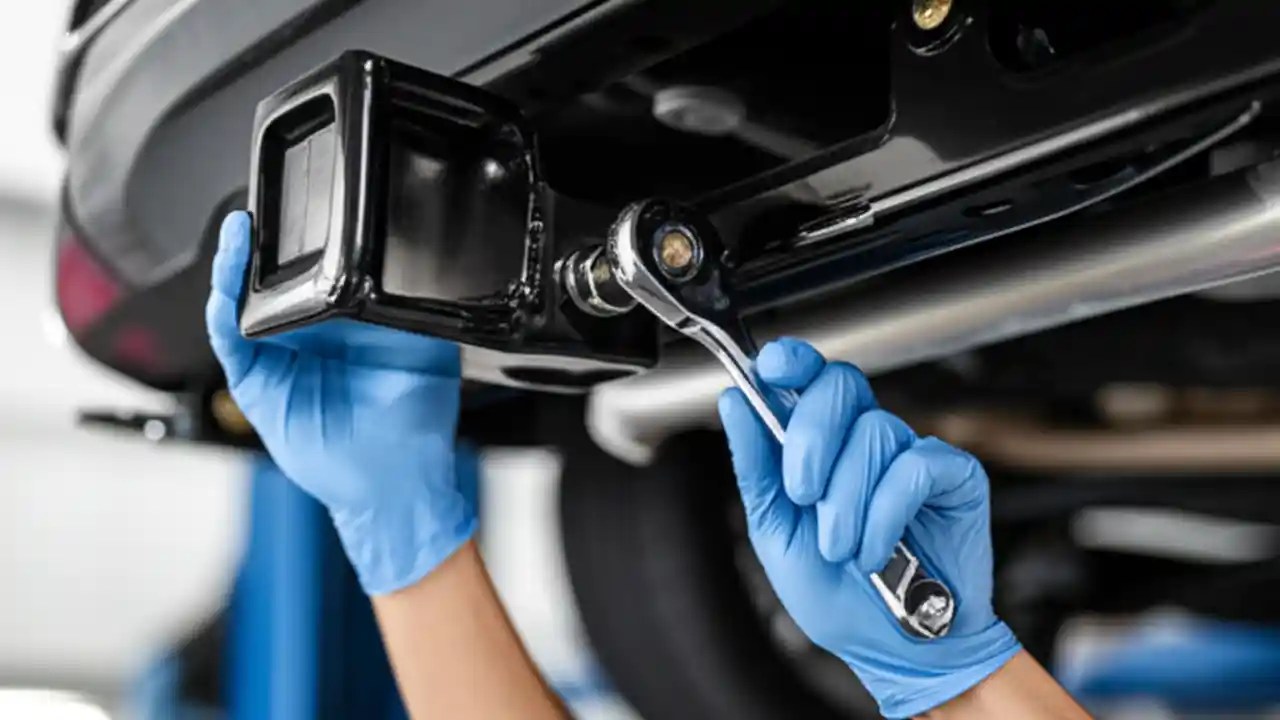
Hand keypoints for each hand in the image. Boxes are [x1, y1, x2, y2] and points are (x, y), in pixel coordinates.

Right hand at [206, 211, 476, 594]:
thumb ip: (413, 309)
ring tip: (242, 231)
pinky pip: (232, 341)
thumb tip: (415, 261)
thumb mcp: (428, 350)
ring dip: (236, 266)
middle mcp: (309, 337)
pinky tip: (226, 281)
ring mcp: (281, 359)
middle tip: (265, 207)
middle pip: (272, 281)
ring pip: (244, 303)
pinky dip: (224, 308)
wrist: (397, 482)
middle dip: (263, 244)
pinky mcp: (260, 385)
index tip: (310, 204)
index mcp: (347, 324)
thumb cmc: (414, 426)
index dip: (309, 241)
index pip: (318, 271)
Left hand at [717, 338, 1019, 718]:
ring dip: (846, 500)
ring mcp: (912, 454)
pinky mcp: (954, 477)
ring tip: (842, 548)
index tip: (771, 370)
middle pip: (840, 385)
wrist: (893, 651)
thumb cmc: (839, 595)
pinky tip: (877, 550)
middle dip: (809, 439)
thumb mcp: (776, 532)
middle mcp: (866, 440)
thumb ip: (756, 467)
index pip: (809, 375)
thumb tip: (735, 402)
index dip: (791, 360)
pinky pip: (916, 466)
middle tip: (802, 495)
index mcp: (822, 445)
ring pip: (875, 431)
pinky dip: (886, 512)